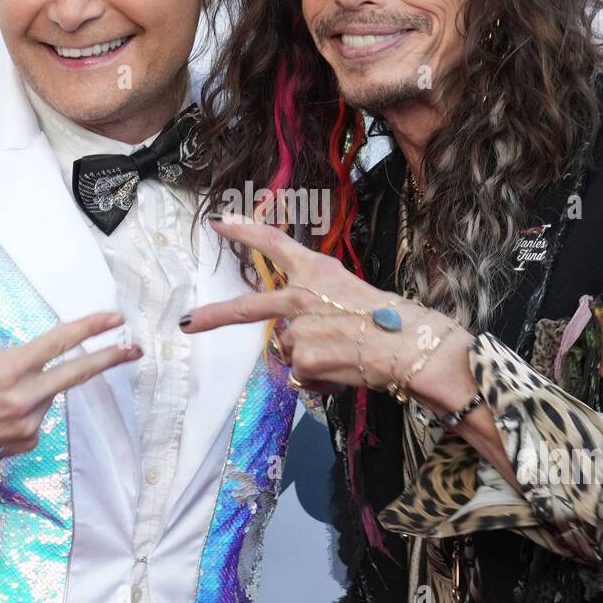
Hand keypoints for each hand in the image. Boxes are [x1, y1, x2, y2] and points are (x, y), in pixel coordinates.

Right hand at [0, 258, 140, 459]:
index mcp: (8, 369)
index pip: (59, 342)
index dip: (90, 328)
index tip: (115, 319)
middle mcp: (24, 397)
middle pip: (78, 373)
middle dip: (109, 358)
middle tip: (134, 349)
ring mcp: (27, 423)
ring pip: (52, 393)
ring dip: (43, 383)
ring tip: (3, 387)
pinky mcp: (26, 441)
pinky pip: (40, 417)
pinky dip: (30, 406)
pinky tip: (2, 408)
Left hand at [180, 213, 521, 490]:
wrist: (416, 348)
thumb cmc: (395, 322)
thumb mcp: (353, 297)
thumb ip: (318, 307)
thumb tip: (294, 337)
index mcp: (319, 271)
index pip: (276, 245)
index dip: (246, 232)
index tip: (219, 221)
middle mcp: (304, 295)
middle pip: (250, 308)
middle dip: (214, 317)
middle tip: (186, 323)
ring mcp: (302, 328)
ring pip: (288, 352)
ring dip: (309, 361)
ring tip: (345, 357)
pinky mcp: (305, 358)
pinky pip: (302, 376)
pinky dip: (320, 381)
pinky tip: (345, 373)